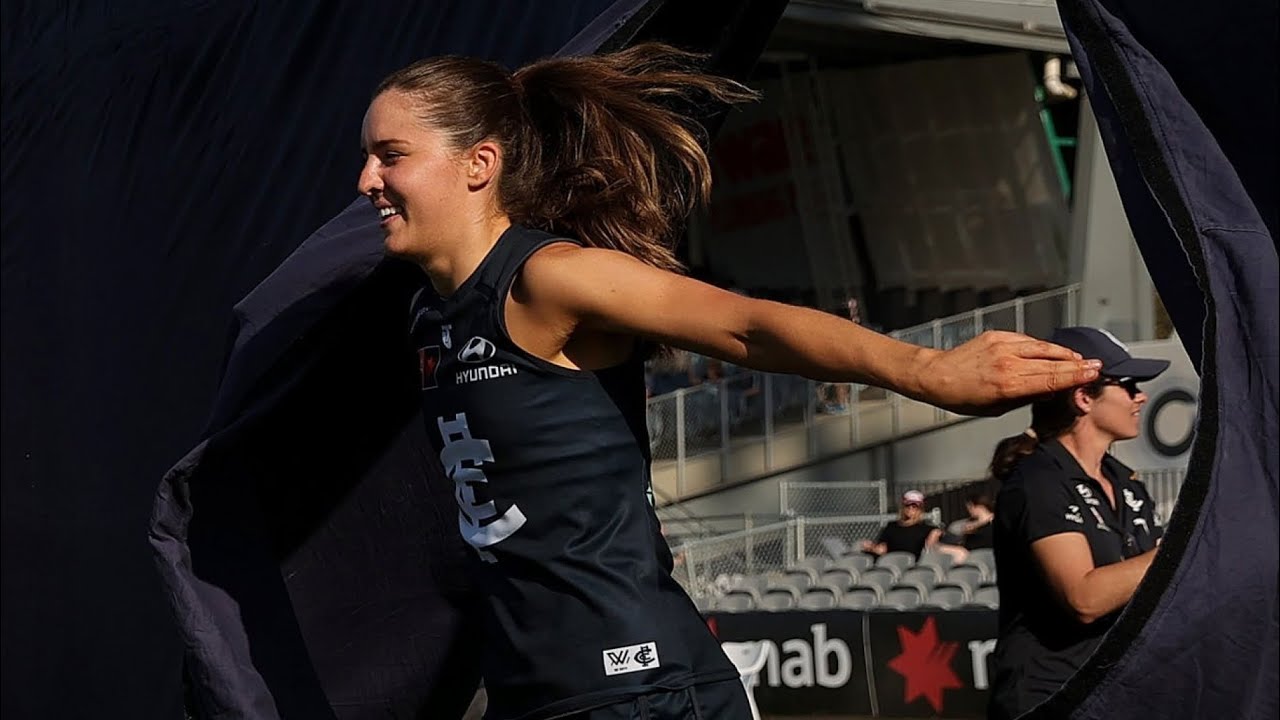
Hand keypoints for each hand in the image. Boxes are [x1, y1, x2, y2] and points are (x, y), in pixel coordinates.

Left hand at [910, 331, 1100, 415]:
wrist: (937, 375)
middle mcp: (1007, 363)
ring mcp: (1002, 346)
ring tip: (1079, 358)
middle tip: (1096, 365)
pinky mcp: (997, 336)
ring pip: (1042, 347)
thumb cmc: (962, 397)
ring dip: (1063, 352)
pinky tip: (1051, 352)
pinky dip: (1041, 347)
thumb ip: (1025, 397)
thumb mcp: (996, 408)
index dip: (1075, 376)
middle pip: (1051, 362)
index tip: (1093, 373)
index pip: (1051, 378)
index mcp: (1007, 385)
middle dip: (1077, 363)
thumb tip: (1051, 390)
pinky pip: (1027, 341)